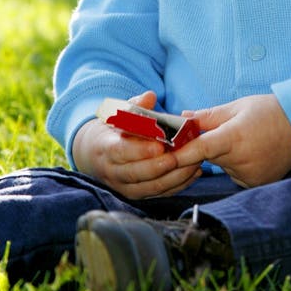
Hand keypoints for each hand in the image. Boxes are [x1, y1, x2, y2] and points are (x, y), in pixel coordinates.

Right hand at [71, 91, 202, 198]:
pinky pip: (159, 193)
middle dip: (161, 166)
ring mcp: (124, 186)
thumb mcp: (119, 114)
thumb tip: (150, 96)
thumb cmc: (113, 130)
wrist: (97, 153)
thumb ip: (136, 106)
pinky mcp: (137, 194)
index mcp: (105, 148)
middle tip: (180, 157)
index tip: (159, 145)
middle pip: (137, 173)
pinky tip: (193, 172)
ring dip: (174, 177)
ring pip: (150, 187)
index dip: (140, 150)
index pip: (120, 152)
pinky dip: (178, 185)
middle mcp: (112, 171)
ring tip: (194, 163)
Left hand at [174, 94, 290, 187]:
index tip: (164, 157)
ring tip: (246, 140)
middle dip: (207, 147)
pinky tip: (253, 152)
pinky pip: (235, 175)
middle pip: (209, 157)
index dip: (180, 154)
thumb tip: (182, 118)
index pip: (200, 149)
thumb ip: (208, 116)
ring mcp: (249, 175)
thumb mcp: (238, 107)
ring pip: (222, 166)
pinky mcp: (255, 183)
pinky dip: (236, 165)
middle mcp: (241, 160)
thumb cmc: (270, 112)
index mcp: (234, 137)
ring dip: (224, 156)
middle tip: (221, 131)